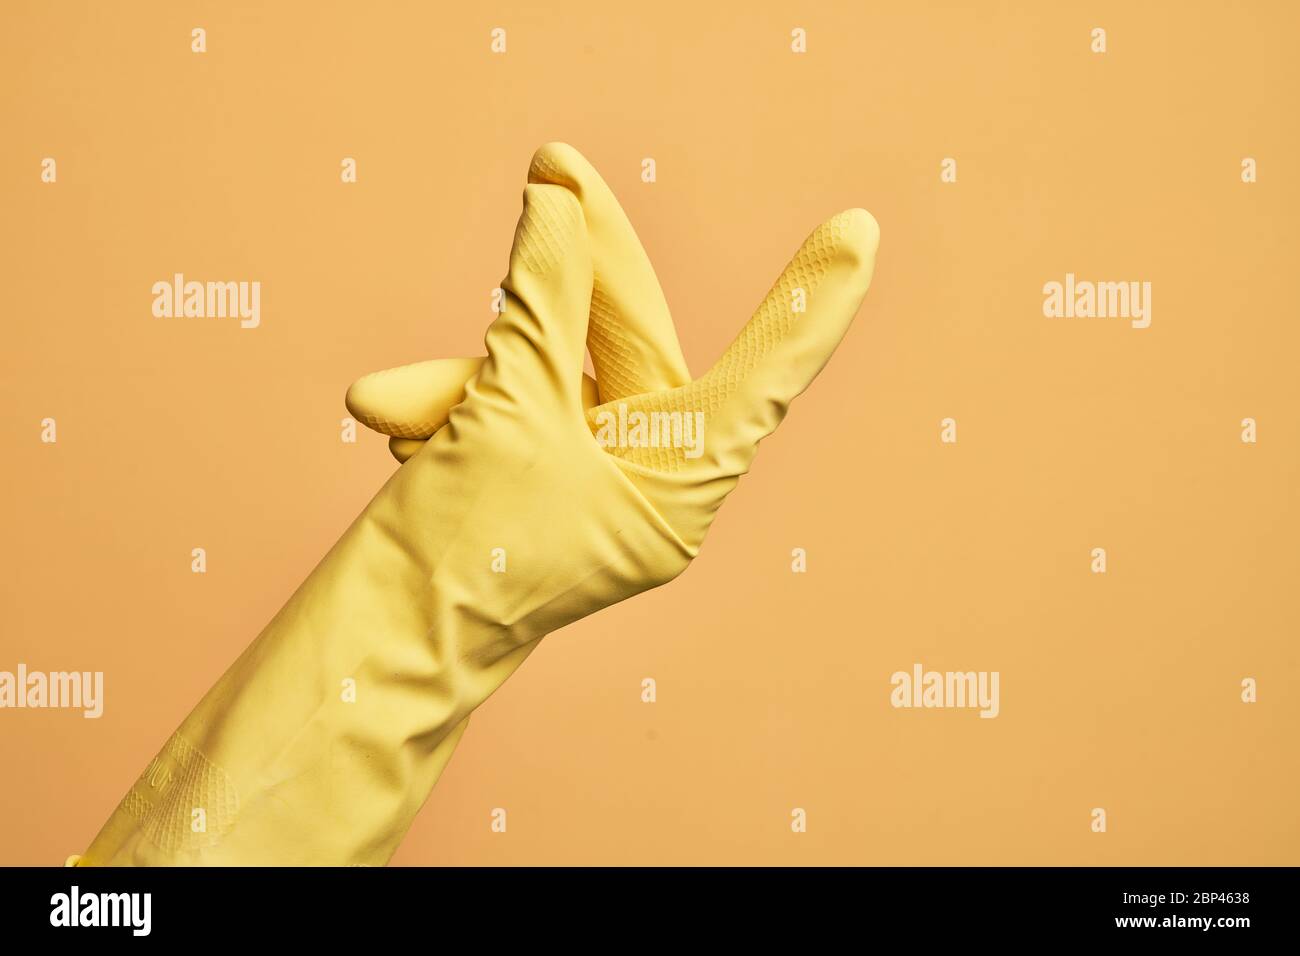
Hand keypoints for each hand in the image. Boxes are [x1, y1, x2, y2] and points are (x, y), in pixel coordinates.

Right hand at [347, 143, 879, 555]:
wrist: (377, 652)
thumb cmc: (459, 561)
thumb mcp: (504, 414)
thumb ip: (539, 303)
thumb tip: (555, 207)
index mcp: (680, 488)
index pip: (766, 378)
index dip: (809, 301)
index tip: (860, 232)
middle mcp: (648, 481)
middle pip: (634, 345)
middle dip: (578, 267)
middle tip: (556, 167)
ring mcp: (590, 478)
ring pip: (550, 371)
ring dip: (466, 374)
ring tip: (388, 405)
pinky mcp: (532, 474)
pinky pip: (507, 404)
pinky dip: (451, 405)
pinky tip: (398, 431)